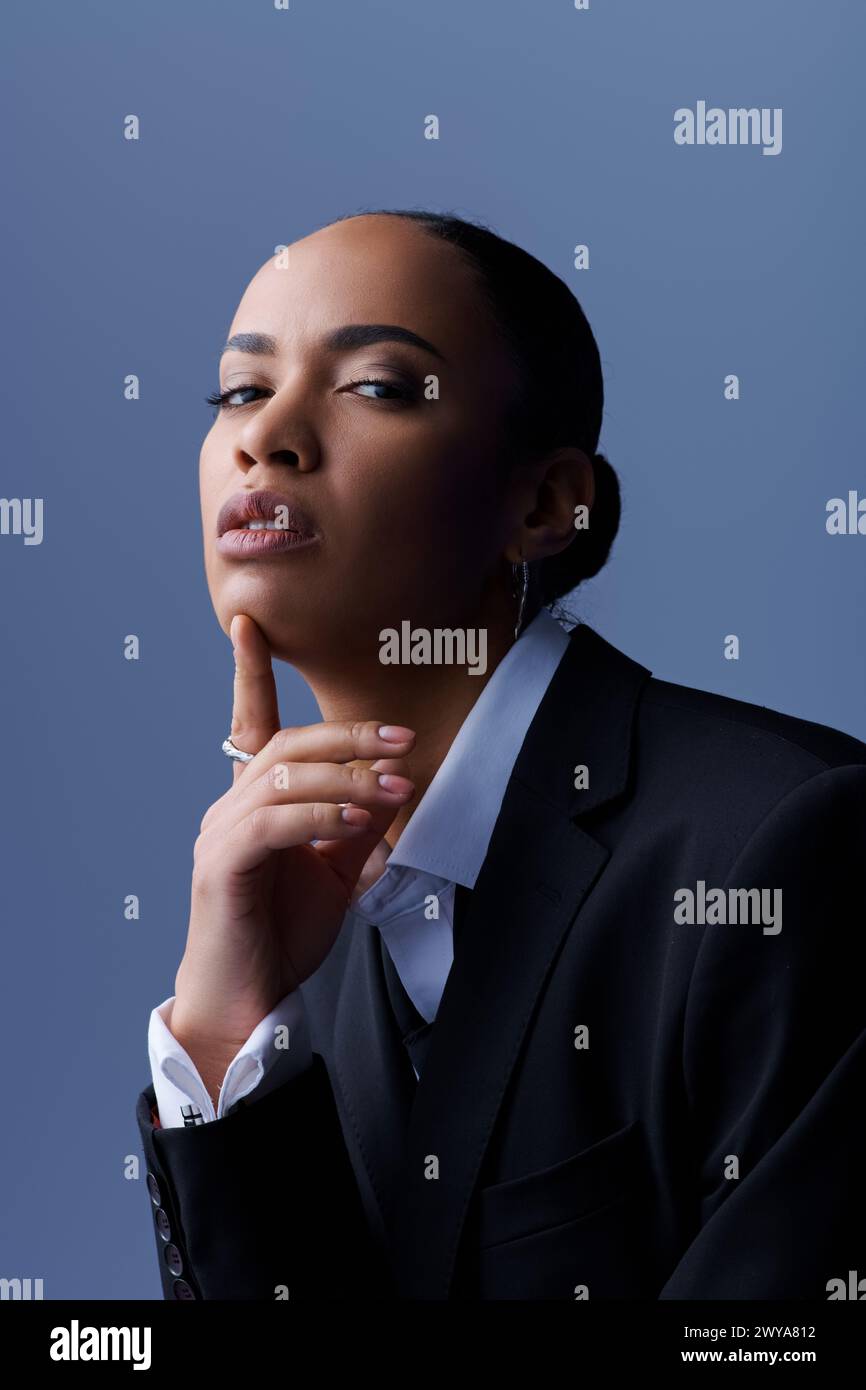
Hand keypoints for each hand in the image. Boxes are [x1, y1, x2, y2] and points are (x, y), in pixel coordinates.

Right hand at [171, 613, 414, 1072]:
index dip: (247, 673)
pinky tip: (358, 820)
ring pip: (284, 778)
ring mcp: (220, 835)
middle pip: (286, 745)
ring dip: (348, 777)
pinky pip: (274, 822)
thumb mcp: (334, 875)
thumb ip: (354, 829)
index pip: (249, 725)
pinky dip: (322, 814)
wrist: (246, 1002)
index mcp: (252, 803)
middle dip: (349, 735)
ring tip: (397, 788)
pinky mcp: (221, 866)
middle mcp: (229, 808)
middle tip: (404, 740)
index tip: (248, 623)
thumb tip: (389, 794)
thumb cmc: (281, 936)